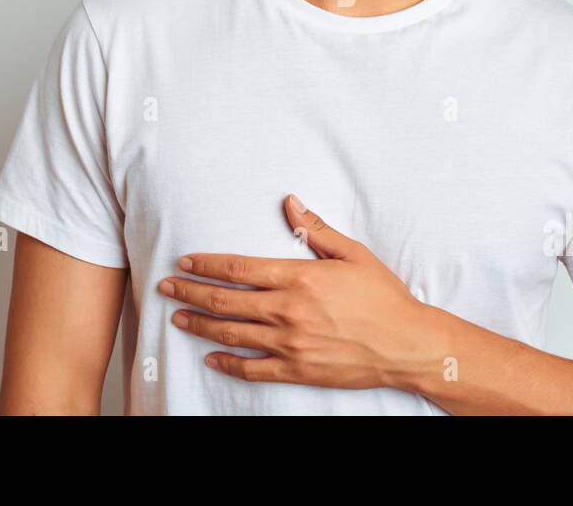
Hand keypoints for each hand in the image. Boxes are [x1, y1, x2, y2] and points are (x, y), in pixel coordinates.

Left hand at [156, 194, 434, 389]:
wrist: (406, 345)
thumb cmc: (383, 298)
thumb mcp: (353, 254)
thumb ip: (316, 229)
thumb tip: (290, 203)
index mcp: (299, 278)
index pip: (238, 269)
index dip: (207, 265)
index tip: (185, 262)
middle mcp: (288, 311)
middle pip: (225, 301)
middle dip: (190, 293)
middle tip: (166, 288)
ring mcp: (290, 344)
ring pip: (232, 334)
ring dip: (200, 325)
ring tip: (178, 318)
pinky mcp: (297, 370)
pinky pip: (253, 368)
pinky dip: (228, 363)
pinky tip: (212, 357)